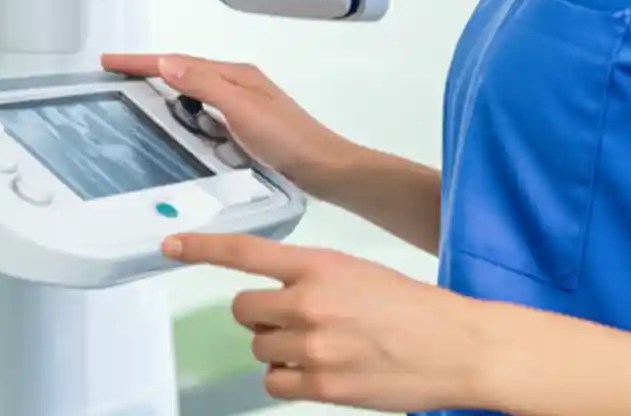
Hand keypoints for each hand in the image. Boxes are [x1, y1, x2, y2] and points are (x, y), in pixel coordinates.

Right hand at [102, 53, 361, 196]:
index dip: (142, 62)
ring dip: (165, 93)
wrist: (325, 169)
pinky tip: (176, 129)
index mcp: (235, 76)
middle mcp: (237, 86)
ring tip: (135, 97)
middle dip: (149, 72)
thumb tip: (167, 64)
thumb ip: (205, 87)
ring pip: (193, 94)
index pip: (179, 62)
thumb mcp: (242, 110)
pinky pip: (204, 115)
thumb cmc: (290, 140)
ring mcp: (241, 107)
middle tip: (115, 76)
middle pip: (183, 72)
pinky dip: (184, 116)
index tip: (110, 62)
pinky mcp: (244, 129)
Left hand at [162, 233, 487, 411]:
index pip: (248, 252)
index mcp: (322, 265)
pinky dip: (289, 380)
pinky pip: (274, 384)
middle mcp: (311, 303)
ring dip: (279, 349)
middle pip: (243, 310)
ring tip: (323, 347)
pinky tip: (321, 371)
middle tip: (296, 321)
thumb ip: (314, 280)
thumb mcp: (361, 274)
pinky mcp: (322, 386)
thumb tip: (275, 303)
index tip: (172, 245)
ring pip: (258, 349)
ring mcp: (315, 347)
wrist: (458, 347)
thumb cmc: (416, 310)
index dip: (203, 247)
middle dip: (261, 316)